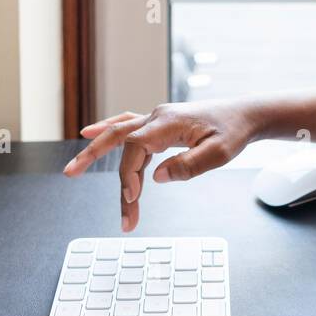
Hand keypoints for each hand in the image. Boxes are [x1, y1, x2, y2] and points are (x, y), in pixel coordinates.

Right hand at [62, 101, 258, 231]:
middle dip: (93, 158)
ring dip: (96, 153)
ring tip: (72, 171)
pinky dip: (108, 132)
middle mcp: (158, 117)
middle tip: (71, 175)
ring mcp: (157, 119)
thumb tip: (157, 177)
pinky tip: (89, 134)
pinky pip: (128, 128)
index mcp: (169, 122)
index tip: (132, 199)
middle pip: (119, 138)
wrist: (245, 115)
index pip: (136, 148)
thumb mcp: (219, 154)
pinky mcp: (160, 125)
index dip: (129, 174)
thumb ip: (189, 166)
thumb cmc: (234, 132)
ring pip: (120, 135)